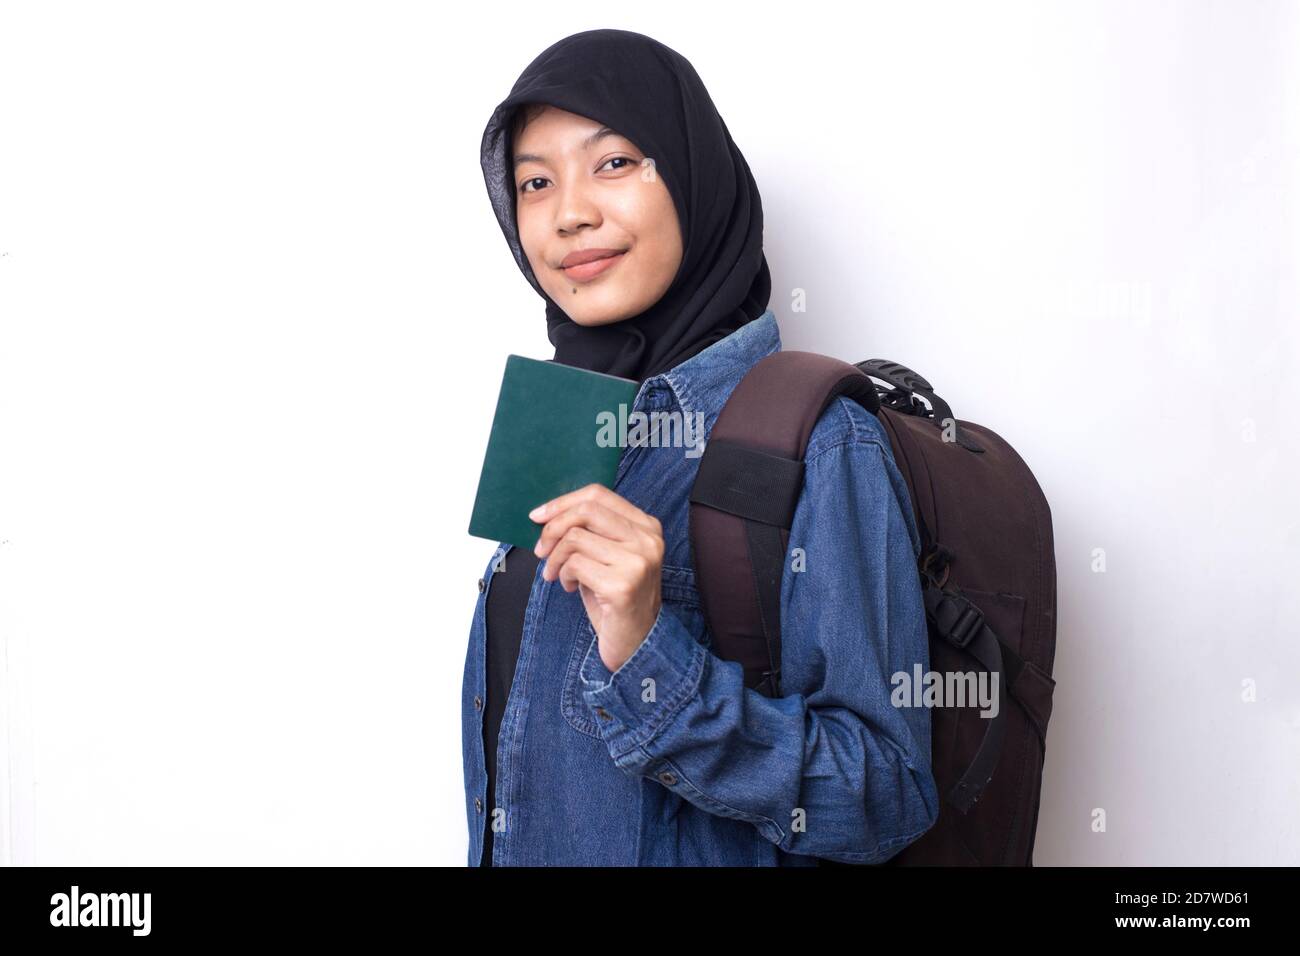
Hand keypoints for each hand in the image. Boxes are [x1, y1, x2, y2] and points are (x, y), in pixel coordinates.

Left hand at [530, 483, 662, 672]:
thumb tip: (546, 514)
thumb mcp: (607, 555)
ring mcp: (638, 561)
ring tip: (557, 575)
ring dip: (555, 558)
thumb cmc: (614, 597)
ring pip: (575, 538)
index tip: (538, 516)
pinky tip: (571, 588)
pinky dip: (563, 575)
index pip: (598, 495)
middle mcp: (647, 540)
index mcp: (646, 526)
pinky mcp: (622, 585)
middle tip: (540, 549)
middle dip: (553, 528)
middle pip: (586, 511)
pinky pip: (575, 564)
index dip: (563, 502)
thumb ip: (589, 531)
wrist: (635, 641)